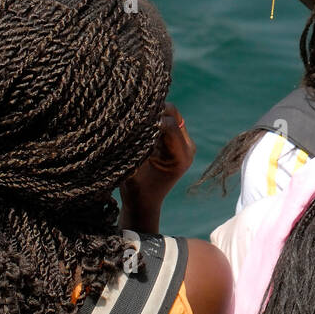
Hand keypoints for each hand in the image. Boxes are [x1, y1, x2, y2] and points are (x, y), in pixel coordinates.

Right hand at [120, 103, 195, 231]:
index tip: (132, 120)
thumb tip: (127, 128)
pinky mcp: (175, 139)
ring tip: (135, 117)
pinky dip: (153, 117)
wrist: (144, 202)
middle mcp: (187, 147)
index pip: (170, 125)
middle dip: (153, 111)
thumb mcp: (132, 171)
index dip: (151, 119)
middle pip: (172, 114)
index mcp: (181, 156)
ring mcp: (183, 142)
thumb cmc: (137, 191)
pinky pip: (166, 118)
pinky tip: (139, 120)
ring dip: (152, 113)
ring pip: (169, 113)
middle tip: (133, 114)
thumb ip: (134, 151)